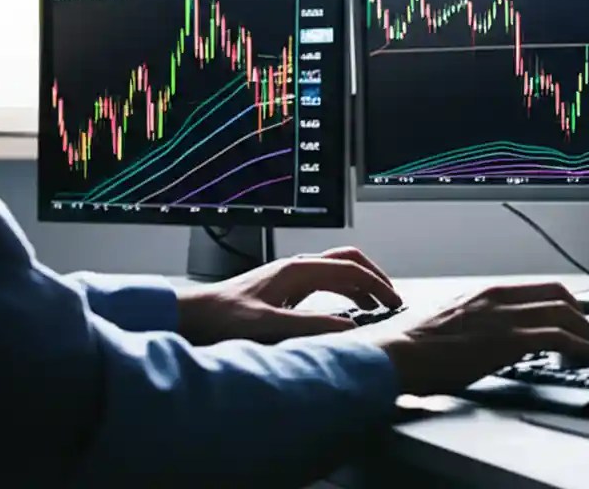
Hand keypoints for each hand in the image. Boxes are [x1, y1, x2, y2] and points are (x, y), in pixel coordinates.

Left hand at [176, 247, 401, 344]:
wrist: (195, 316)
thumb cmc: (223, 318)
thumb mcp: (270, 325)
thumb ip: (311, 325)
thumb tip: (349, 326)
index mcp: (297, 270)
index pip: (350, 269)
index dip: (376, 284)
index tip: (393, 301)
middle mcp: (296, 268)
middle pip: (348, 261)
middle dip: (374, 277)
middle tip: (392, 298)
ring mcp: (291, 277)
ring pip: (338, 271)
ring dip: (361, 285)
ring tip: (377, 305)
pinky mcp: (285, 289)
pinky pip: (326, 283)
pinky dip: (345, 292)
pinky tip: (348, 310)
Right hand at [376, 282, 588, 395]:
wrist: (400, 355)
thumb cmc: (416, 345)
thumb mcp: (452, 319)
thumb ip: (476, 319)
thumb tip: (489, 331)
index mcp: (487, 293)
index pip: (539, 288)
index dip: (564, 303)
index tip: (572, 317)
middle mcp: (500, 299)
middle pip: (558, 295)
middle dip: (580, 314)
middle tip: (587, 332)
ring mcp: (506, 318)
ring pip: (564, 313)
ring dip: (584, 332)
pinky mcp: (509, 341)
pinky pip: (558, 337)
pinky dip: (578, 346)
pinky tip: (584, 356)